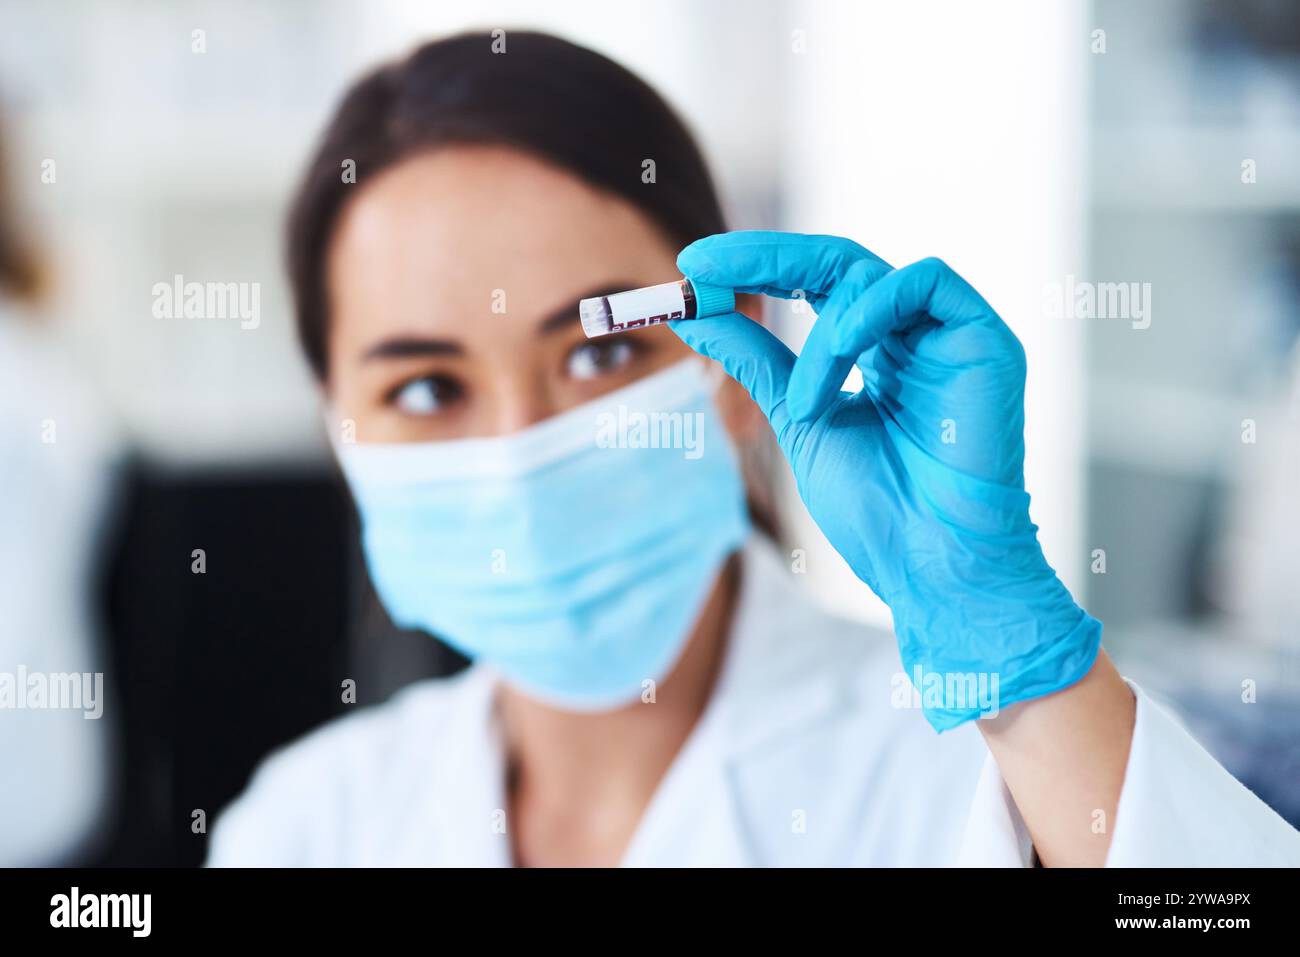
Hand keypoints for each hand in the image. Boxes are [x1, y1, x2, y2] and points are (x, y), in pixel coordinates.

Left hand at [671, 231, 1100, 730]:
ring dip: (820, 339)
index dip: (755, 266)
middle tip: (700, 265)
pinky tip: (840, 366)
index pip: (814, 284)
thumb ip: (757, 361)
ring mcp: (951, 333)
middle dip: (762, 257)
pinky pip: (924, 283)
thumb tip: (696, 313)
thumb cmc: (877, 509)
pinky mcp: (986, 339)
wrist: (932, 563)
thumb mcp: (799, 420)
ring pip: (868, 278)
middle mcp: (913, 333)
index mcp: (876, 352)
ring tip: (806, 407)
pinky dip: (867, 315)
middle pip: (837, 261)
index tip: (690, 266)